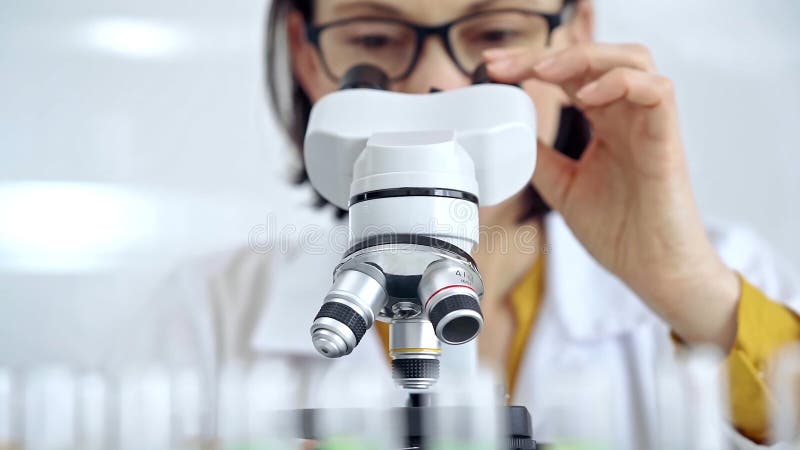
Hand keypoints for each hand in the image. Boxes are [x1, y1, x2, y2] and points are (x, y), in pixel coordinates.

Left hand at [484, 43, 740, 349]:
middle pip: (596, 57)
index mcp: (606, 124)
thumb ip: (539, 156)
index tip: (494, 68)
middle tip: (505, 65)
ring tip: (543, 73)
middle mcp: (628, 117)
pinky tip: (586, 97)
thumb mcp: (562, 186)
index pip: (570, 76)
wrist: (652, 271)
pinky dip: (621, 83)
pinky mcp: (667, 140)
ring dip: (584, 58)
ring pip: (631, 60)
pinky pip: (656, 92)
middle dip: (547, 53)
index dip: (531, 64)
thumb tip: (509, 133)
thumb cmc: (621, 233)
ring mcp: (649, 125)